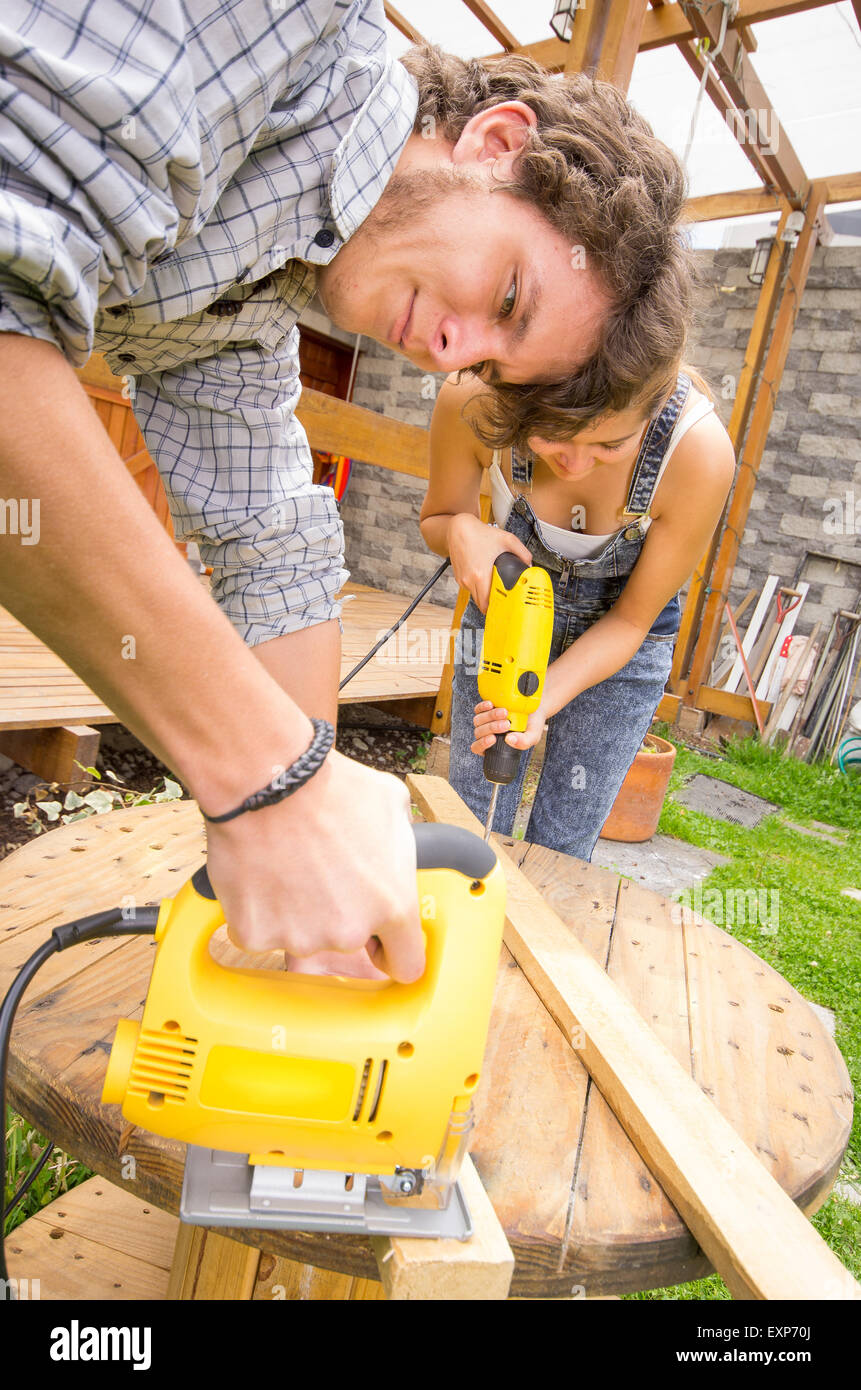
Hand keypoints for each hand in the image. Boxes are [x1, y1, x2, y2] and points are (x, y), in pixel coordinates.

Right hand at [204, 750, 424, 981]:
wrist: (266, 781)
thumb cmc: (330, 787)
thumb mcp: (392, 806)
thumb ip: (402, 848)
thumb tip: (396, 857)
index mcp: (392, 906)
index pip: (407, 965)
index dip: (391, 950)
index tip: (377, 939)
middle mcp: (349, 931)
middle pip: (346, 942)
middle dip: (337, 914)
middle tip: (320, 871)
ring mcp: (300, 937)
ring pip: (302, 936)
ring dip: (297, 911)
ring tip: (289, 864)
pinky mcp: (255, 934)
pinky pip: (260, 931)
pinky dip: (259, 910)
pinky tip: (262, 873)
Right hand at [448, 514, 531, 612]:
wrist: (459, 528)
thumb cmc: (480, 534)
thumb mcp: (506, 540)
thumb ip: (522, 552)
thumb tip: (529, 564)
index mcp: (480, 575)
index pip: (486, 604)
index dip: (496, 608)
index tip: (504, 607)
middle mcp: (469, 580)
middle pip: (480, 603)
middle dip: (491, 602)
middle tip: (502, 597)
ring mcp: (462, 579)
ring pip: (474, 595)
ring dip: (483, 593)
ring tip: (492, 582)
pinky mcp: (458, 577)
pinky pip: (469, 587)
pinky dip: (477, 585)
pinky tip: (482, 574)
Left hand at [471, 699, 547, 755]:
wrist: (535, 707)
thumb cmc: (532, 724)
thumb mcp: (533, 736)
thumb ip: (524, 742)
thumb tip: (509, 740)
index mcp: (495, 745)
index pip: (479, 748)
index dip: (482, 745)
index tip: (493, 739)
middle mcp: (487, 733)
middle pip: (479, 733)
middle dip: (492, 728)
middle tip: (506, 724)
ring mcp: (485, 721)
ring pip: (478, 721)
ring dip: (490, 716)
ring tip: (504, 712)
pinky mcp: (485, 709)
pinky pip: (478, 709)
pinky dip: (483, 707)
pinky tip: (492, 704)